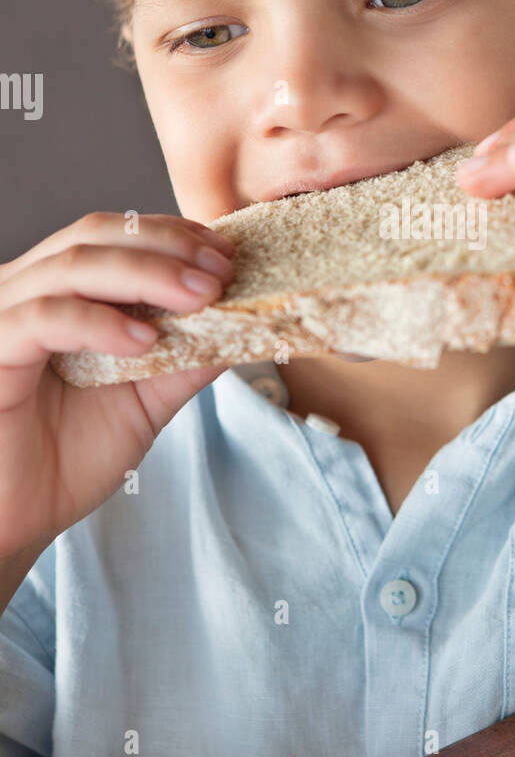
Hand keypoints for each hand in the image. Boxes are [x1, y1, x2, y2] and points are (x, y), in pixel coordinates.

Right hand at [0, 213, 236, 558]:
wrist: (16, 521)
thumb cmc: (66, 459)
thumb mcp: (145, 400)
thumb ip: (187, 357)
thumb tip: (246, 318)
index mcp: (59, 292)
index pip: (114, 235)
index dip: (173, 236)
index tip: (226, 255)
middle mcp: (24, 291)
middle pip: (96, 235)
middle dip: (168, 247)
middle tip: (221, 272)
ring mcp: (2, 316)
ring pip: (74, 266)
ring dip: (147, 274)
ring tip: (200, 297)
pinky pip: (43, 319)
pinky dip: (99, 323)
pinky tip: (145, 341)